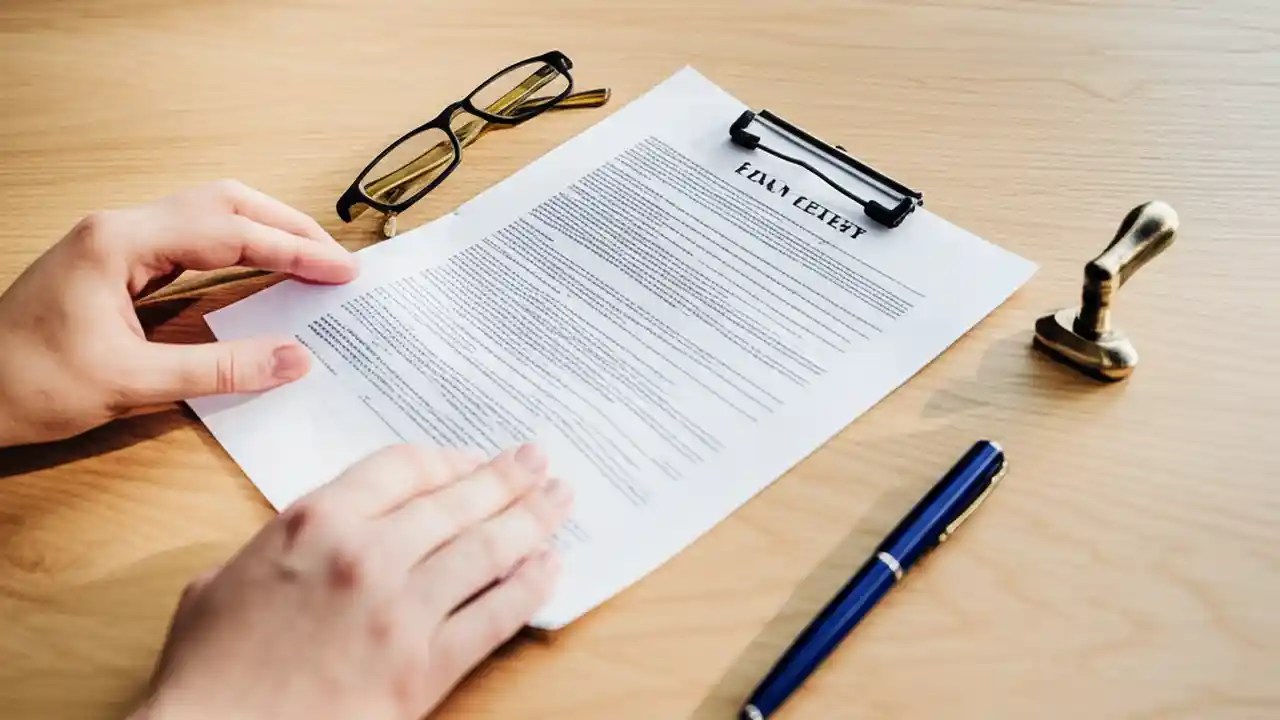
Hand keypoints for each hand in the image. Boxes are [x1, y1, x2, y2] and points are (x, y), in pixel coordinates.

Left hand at [0, 180, 357, 446]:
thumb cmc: (27, 385)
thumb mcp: (130, 384)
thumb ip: (219, 369)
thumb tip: (294, 359)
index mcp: (120, 243)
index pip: (230, 232)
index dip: (294, 251)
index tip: (341, 269)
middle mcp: (120, 227)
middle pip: (225, 202)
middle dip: (288, 227)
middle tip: (337, 261)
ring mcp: (116, 239)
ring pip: (209, 212)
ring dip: (265, 230)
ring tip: (312, 261)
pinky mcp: (116, 259)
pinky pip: (191, 238)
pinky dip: (237, 247)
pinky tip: (261, 270)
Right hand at [133, 442, 571, 719]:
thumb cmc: (208, 669)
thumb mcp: (226, 577)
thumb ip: (289, 542)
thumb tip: (326, 534)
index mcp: (316, 521)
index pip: (405, 467)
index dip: (450, 460)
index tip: (473, 460)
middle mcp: (367, 555)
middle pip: (457, 501)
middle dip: (507, 478)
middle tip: (539, 463)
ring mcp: (401, 611)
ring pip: (487, 550)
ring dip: (532, 521)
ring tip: (560, 501)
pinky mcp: (424, 669)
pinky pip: (494, 618)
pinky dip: (529, 589)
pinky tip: (550, 569)